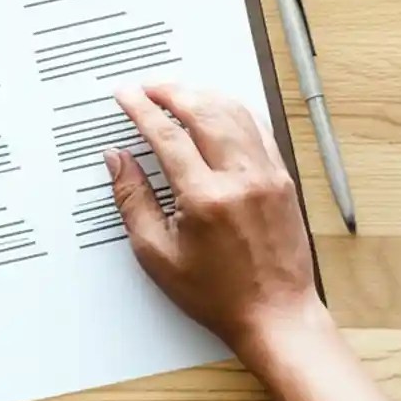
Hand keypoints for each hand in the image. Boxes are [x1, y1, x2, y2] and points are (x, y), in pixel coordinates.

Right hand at [107, 84, 322, 352]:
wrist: (274, 314)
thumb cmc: (218, 294)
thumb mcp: (158, 254)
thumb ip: (134, 200)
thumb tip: (117, 159)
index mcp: (206, 198)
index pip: (167, 135)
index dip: (141, 109)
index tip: (126, 96)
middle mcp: (241, 178)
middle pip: (203, 112)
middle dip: (172, 91)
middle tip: (149, 86)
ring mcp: (267, 175)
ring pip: (235, 113)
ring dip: (204, 95)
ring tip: (180, 91)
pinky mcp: (283, 179)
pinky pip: (259, 129)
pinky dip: (236, 111)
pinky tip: (221, 108)